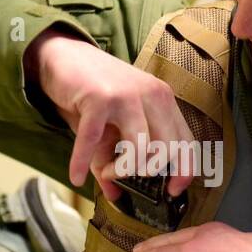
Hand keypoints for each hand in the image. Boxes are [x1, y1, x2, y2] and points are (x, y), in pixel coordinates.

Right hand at [27, 30, 196, 199]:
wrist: (64, 55)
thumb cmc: (93, 92)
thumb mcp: (111, 127)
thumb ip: (114, 160)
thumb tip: (114, 196)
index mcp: (163, 100)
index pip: (187, 142)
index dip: (184, 172)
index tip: (172, 191)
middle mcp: (152, 95)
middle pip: (168, 150)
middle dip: (145, 173)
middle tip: (122, 176)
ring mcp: (127, 95)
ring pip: (140, 149)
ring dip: (120, 169)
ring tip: (104, 171)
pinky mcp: (98, 98)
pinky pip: (94, 141)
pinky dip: (82, 163)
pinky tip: (76, 176)